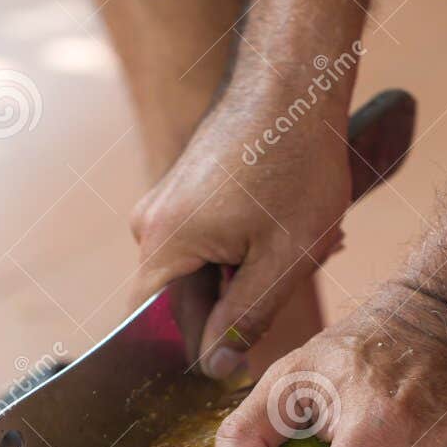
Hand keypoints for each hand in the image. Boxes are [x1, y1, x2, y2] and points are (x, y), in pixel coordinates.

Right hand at [129, 67, 353, 377]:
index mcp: (162, 244)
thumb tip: (216, 368)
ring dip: (250, 271)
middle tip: (290, 274)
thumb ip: (245, 319)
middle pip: (182, 300)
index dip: (198, 350)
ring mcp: (165, 203)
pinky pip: (208, 240)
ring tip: (295, 242)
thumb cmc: (296, 163)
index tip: (244, 352)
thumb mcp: (284, 258)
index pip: (155, 327)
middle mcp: (149, 224)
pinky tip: (285, 225)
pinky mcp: (185, 190)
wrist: (297, 79)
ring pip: (203, 269)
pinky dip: (248, 244)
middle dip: (238, 301)